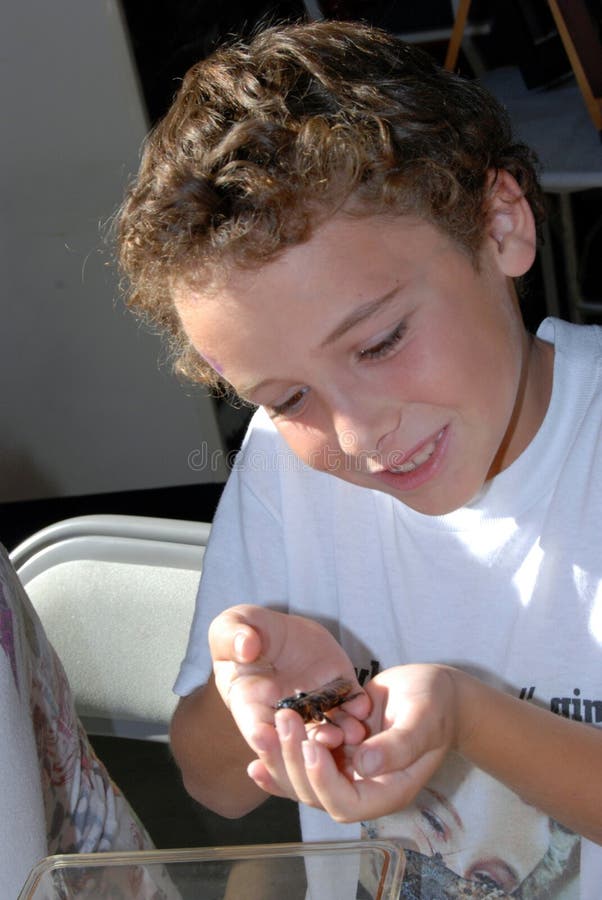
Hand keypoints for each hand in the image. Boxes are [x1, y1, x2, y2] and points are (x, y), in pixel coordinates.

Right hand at [209, 604, 369, 799]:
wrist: (277, 628)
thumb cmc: (244, 632)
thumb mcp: (229, 628)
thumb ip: (232, 636)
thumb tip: (245, 646)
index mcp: (250, 706)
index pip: (256, 729)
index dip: (262, 736)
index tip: (266, 735)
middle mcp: (284, 714)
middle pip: (296, 741)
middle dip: (309, 745)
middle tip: (320, 740)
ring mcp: (314, 704)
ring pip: (327, 729)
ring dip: (339, 734)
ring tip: (349, 731)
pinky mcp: (337, 688)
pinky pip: (350, 704)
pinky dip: (357, 710)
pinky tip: (362, 707)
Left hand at [255, 664, 461, 819]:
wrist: (433, 692)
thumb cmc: (436, 705)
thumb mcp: (424, 719)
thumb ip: (398, 745)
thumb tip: (364, 765)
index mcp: (388, 789)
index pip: (346, 803)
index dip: (324, 781)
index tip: (311, 746)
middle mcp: (364, 787)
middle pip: (317, 794)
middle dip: (293, 763)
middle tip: (282, 723)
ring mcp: (348, 771)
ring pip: (304, 781)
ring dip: (280, 759)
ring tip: (261, 731)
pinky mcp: (337, 753)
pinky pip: (303, 765)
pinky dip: (280, 762)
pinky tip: (255, 757)